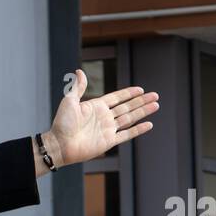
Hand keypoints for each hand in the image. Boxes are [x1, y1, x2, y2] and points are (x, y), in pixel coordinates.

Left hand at [40, 68, 156, 171]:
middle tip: (155, 95)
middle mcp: (103, 117)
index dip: (128, 93)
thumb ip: (77, 87)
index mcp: (96, 106)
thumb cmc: (61, 123)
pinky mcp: (108, 142)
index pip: (117, 98)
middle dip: (141, 101)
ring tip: (156, 105)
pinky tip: (149, 124)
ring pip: (130, 119)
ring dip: (143, 112)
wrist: (59, 145)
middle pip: (127, 107)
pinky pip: (126, 134)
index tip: (140, 89)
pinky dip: (138, 130)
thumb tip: (79, 71)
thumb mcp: (69, 101)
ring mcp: (107, 130)